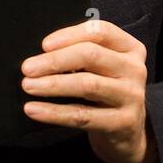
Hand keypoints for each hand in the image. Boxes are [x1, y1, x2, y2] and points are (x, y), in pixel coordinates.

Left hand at [21, 18, 155, 162]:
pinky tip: (33, 109)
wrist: (126, 131)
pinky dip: (54, 112)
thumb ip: (77, 53)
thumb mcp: (99, 67)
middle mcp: (134, 69)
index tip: (43, 45)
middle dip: (54, 61)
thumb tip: (38, 54)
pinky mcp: (123, 122)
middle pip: (91, 55)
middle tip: (27, 68)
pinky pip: (83, 115)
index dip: (70, 35)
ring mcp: (132, 96)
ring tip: (28, 86)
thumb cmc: (104, 90)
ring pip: (87, 85)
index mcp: (129, 48)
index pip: (100, 31)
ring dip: (53, 85)